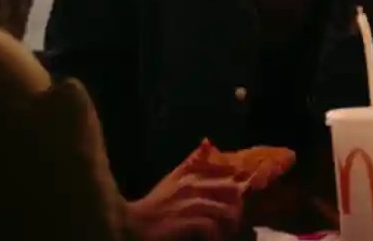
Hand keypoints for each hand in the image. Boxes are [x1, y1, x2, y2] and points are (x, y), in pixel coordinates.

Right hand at [126, 146, 245, 240]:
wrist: (131, 226)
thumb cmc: (155, 204)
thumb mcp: (173, 178)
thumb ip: (192, 162)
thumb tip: (208, 140)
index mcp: (189, 173)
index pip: (226, 170)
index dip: (238, 181)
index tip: (240, 193)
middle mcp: (191, 185)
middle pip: (232, 189)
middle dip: (238, 204)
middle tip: (237, 217)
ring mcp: (188, 204)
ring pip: (225, 209)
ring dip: (229, 222)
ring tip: (228, 230)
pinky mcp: (185, 222)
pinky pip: (212, 227)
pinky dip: (216, 234)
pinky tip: (214, 238)